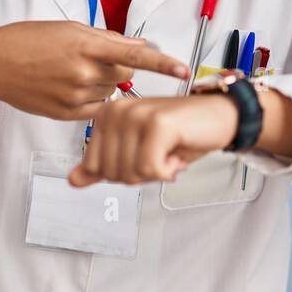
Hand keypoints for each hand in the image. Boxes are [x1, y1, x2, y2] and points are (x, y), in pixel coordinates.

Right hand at [0, 21, 188, 121]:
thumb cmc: (27, 41)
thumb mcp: (68, 29)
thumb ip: (107, 39)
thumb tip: (140, 46)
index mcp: (85, 46)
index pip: (134, 57)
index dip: (162, 64)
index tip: (183, 69)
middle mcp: (84, 74)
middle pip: (122, 74)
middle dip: (113, 66)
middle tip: (86, 57)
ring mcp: (76, 97)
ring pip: (108, 91)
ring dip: (99, 82)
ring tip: (68, 72)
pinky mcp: (68, 115)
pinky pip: (95, 108)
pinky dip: (89, 98)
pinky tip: (66, 86)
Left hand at [68, 93, 239, 186]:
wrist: (218, 116)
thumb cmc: (180, 132)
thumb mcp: (136, 151)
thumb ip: (103, 165)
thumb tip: (73, 180)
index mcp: (106, 115)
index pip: (94, 167)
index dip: (122, 172)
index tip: (142, 155)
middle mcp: (116, 111)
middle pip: (111, 173)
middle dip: (140, 174)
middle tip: (159, 155)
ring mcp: (135, 115)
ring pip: (130, 173)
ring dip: (156, 172)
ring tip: (168, 151)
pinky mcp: (156, 123)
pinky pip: (150, 168)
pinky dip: (167, 171)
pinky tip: (176, 153)